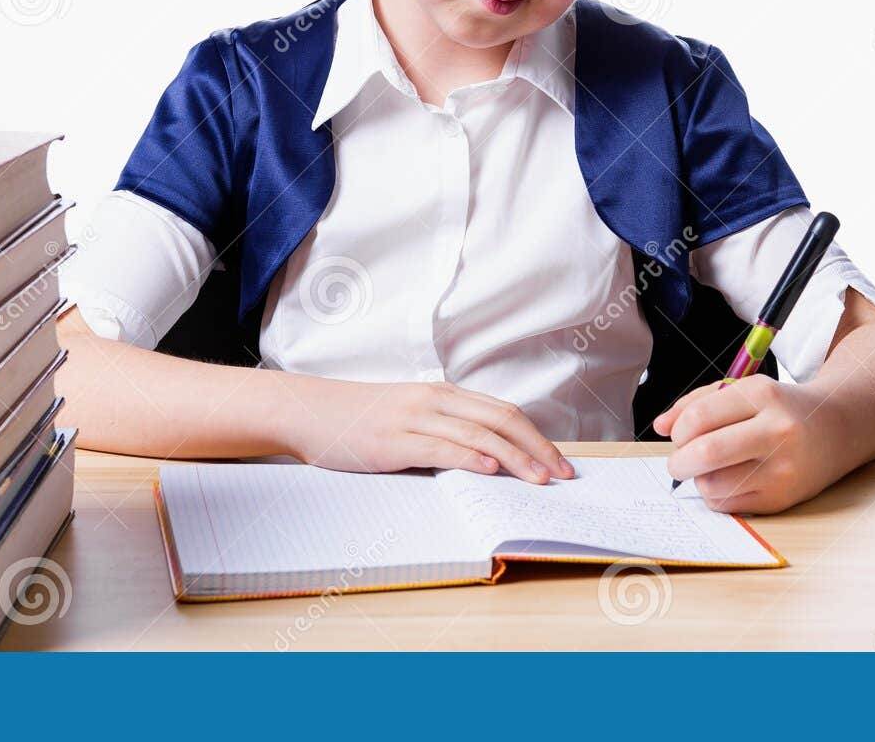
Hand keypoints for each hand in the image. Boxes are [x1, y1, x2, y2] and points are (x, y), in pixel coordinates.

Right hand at [282, 377, 574, 483]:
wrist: (310, 411)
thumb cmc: (359, 420)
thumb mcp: (409, 417)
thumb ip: (444, 430)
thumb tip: (486, 459)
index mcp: (443, 394)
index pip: (504, 411)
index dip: (537, 436)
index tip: (560, 461)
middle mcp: (435, 400)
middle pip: (502, 419)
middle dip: (538, 447)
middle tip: (563, 474)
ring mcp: (415, 418)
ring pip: (479, 433)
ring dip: (515, 457)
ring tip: (540, 478)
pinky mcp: (394, 440)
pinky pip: (441, 446)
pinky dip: (470, 456)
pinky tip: (491, 469)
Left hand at [653, 374, 840, 513]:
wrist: (835, 429)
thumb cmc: (777, 408)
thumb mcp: (742, 391)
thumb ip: (697, 403)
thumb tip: (660, 426)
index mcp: (762, 395)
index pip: (699, 417)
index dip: (679, 431)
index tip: (680, 436)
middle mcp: (777, 431)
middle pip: (705, 453)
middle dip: (679, 462)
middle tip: (678, 462)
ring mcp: (783, 468)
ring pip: (713, 485)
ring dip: (698, 480)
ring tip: (709, 470)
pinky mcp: (782, 498)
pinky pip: (728, 504)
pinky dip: (717, 495)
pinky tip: (729, 480)